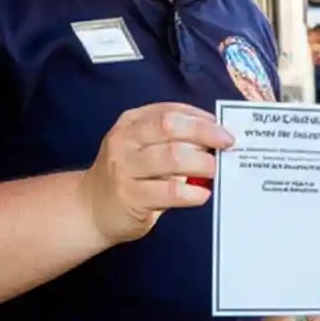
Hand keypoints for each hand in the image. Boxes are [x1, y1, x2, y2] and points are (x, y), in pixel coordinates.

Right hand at [77, 102, 234, 244]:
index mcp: (131, 122)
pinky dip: (192, 192)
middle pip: (171, 127)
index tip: (223, 127)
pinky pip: (169, 191)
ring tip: (216, 169)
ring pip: (172, 157)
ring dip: (202, 162)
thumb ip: (172, 138)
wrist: (90, 209)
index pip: (171, 110)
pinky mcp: (131, 197)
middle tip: (228, 144)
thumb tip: (216, 136)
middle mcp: (125, 140)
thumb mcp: (142, 147)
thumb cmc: (129, 175)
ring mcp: (125, 168)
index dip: (201, 117)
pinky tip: (202, 194)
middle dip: (205, 133)